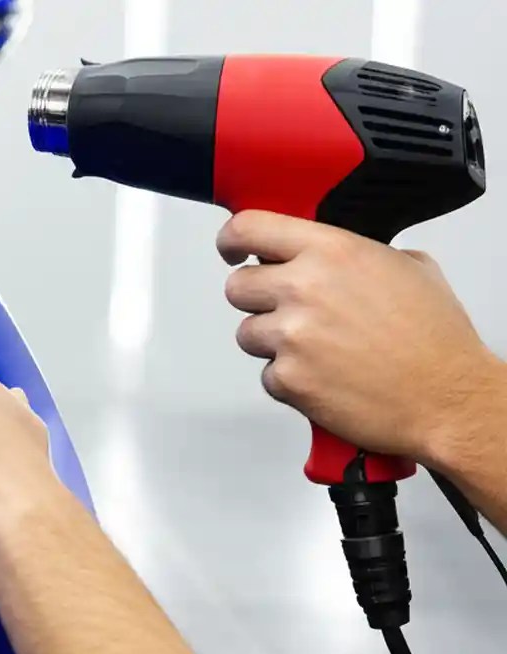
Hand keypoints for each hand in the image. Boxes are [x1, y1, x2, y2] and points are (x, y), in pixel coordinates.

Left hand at [218, 210, 501, 461]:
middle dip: (258, 299)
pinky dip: (290, 379)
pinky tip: (326, 376)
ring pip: (247, 332)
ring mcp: (291, 335)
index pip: (250, 227)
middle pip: (237, 286)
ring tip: (320, 350)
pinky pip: (266, 374)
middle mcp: (304, 289)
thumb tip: (330, 255)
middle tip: (290, 311)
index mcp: (331, 252)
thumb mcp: (408, 268)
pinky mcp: (287, 378)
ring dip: (273, 342)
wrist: (447, 399)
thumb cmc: (435, 341)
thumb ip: (356, 254)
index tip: (232, 248)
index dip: (232, 238)